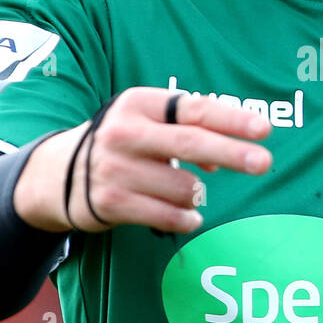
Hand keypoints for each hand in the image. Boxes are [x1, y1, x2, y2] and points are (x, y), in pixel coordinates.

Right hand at [12, 88, 271, 233]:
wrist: (58, 173)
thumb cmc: (123, 142)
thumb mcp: (147, 121)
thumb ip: (186, 130)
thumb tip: (222, 161)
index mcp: (139, 104)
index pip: (194, 109)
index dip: (231, 119)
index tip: (264, 130)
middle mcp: (125, 133)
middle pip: (191, 144)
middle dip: (232, 153)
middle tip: (265, 163)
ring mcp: (116, 169)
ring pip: (184, 187)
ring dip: (198, 194)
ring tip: (186, 192)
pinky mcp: (111, 202)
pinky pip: (169, 216)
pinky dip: (186, 218)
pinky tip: (187, 215)